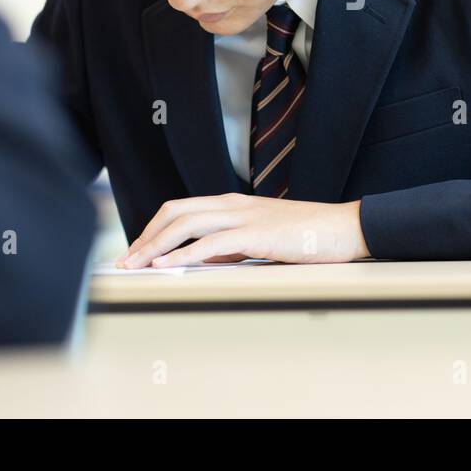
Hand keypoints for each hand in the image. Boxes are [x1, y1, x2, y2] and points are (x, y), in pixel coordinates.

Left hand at [116, 195, 369, 267]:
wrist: (344, 229)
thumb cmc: (308, 237)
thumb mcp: (262, 239)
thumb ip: (232, 245)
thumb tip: (203, 260)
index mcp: (233, 204)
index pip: (180, 210)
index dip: (153, 230)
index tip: (137, 252)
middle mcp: (233, 204)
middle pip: (174, 212)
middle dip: (146, 237)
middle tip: (127, 262)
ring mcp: (244, 216)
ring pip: (185, 224)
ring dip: (155, 246)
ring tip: (136, 265)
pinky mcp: (256, 234)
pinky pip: (211, 243)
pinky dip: (183, 254)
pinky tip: (167, 265)